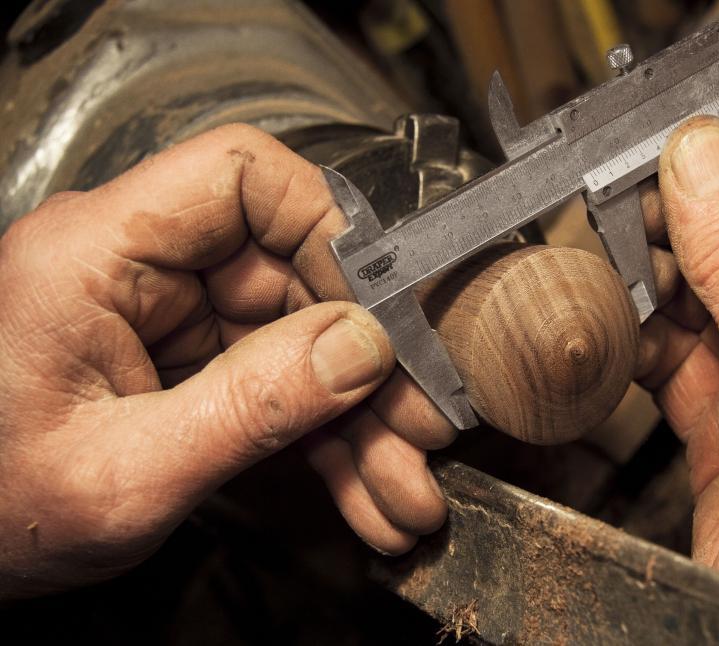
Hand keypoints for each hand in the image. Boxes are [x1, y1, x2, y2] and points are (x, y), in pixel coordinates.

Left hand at [0, 124, 453, 598]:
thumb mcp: (125, 474)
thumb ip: (248, 409)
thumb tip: (360, 348)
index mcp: (95, 252)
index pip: (239, 176)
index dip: (326, 227)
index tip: (382, 306)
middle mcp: (138, 269)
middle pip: (291, 274)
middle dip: (364, 362)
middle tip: (418, 426)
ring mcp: (167, 319)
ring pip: (298, 338)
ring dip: (357, 415)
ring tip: (400, 484)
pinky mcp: (186, 366)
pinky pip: (277, 382)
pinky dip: (324, 437)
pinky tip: (361, 486)